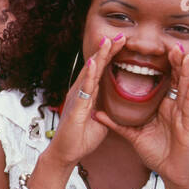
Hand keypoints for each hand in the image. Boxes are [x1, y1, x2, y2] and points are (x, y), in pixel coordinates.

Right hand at [45, 34, 125, 165]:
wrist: (66, 153)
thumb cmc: (80, 138)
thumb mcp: (100, 120)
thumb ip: (106, 109)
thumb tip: (115, 104)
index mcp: (87, 94)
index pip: (101, 70)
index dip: (110, 56)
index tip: (122, 43)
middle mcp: (80, 91)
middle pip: (95, 66)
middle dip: (107, 50)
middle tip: (120, 35)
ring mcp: (77, 98)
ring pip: (90, 73)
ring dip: (99, 56)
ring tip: (108, 42)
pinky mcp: (76, 107)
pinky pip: (84, 89)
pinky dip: (90, 75)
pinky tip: (94, 63)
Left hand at [95, 46, 188, 188]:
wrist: (172, 173)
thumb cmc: (158, 154)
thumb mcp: (133, 135)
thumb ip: (117, 123)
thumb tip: (98, 113)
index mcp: (163, 107)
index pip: (163, 81)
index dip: (161, 66)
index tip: (156, 51)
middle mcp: (175, 108)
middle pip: (176, 80)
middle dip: (175, 63)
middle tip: (172, 45)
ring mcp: (184, 116)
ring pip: (186, 89)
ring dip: (186, 72)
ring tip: (185, 55)